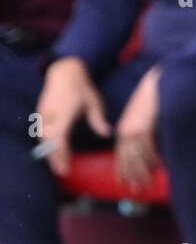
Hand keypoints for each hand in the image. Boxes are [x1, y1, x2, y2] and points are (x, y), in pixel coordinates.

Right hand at [37, 58, 110, 176]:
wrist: (64, 71)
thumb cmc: (82, 87)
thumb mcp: (94, 102)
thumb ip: (98, 119)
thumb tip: (108, 134)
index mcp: (65, 111)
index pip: (59, 137)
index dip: (61, 154)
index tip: (65, 167)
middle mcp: (51, 114)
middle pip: (48, 141)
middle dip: (54, 158)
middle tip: (63, 171)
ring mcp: (44, 113)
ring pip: (43, 137)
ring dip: (49, 151)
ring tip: (58, 165)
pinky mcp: (40, 113)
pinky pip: (41, 132)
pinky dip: (46, 143)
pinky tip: (53, 152)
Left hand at [114, 66, 160, 189]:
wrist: (154, 86)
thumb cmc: (151, 101)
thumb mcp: (140, 118)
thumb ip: (140, 132)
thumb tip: (145, 147)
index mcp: (123, 130)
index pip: (120, 155)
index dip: (122, 170)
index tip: (123, 182)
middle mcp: (125, 132)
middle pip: (127, 159)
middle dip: (132, 176)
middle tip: (135, 190)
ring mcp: (134, 130)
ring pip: (137, 156)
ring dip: (143, 171)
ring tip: (147, 183)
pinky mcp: (143, 128)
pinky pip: (148, 147)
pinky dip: (153, 158)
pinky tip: (158, 166)